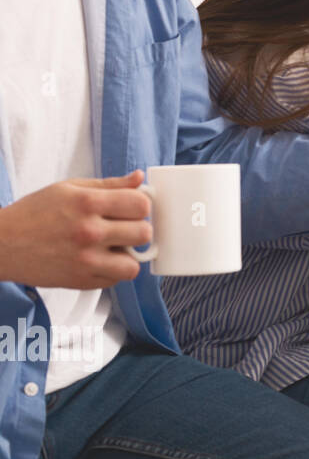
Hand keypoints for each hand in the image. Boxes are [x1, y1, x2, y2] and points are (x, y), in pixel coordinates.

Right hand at [0, 172, 152, 288]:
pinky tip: (99, 260)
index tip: (130, 208)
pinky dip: (112, 271)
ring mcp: (85, 260)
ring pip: (134, 264)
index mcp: (87, 203)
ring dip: (128, 256)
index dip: (140, 205)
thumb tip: (140, 177)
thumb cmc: (35, 213)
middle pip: (144, 233)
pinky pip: (116, 280)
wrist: (1, 244)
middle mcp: (88, 232)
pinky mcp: (80, 281)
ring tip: (113, 248)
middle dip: (137, 229)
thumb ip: (110, 184)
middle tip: (121, 228)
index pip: (142, 204)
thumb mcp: (69, 188)